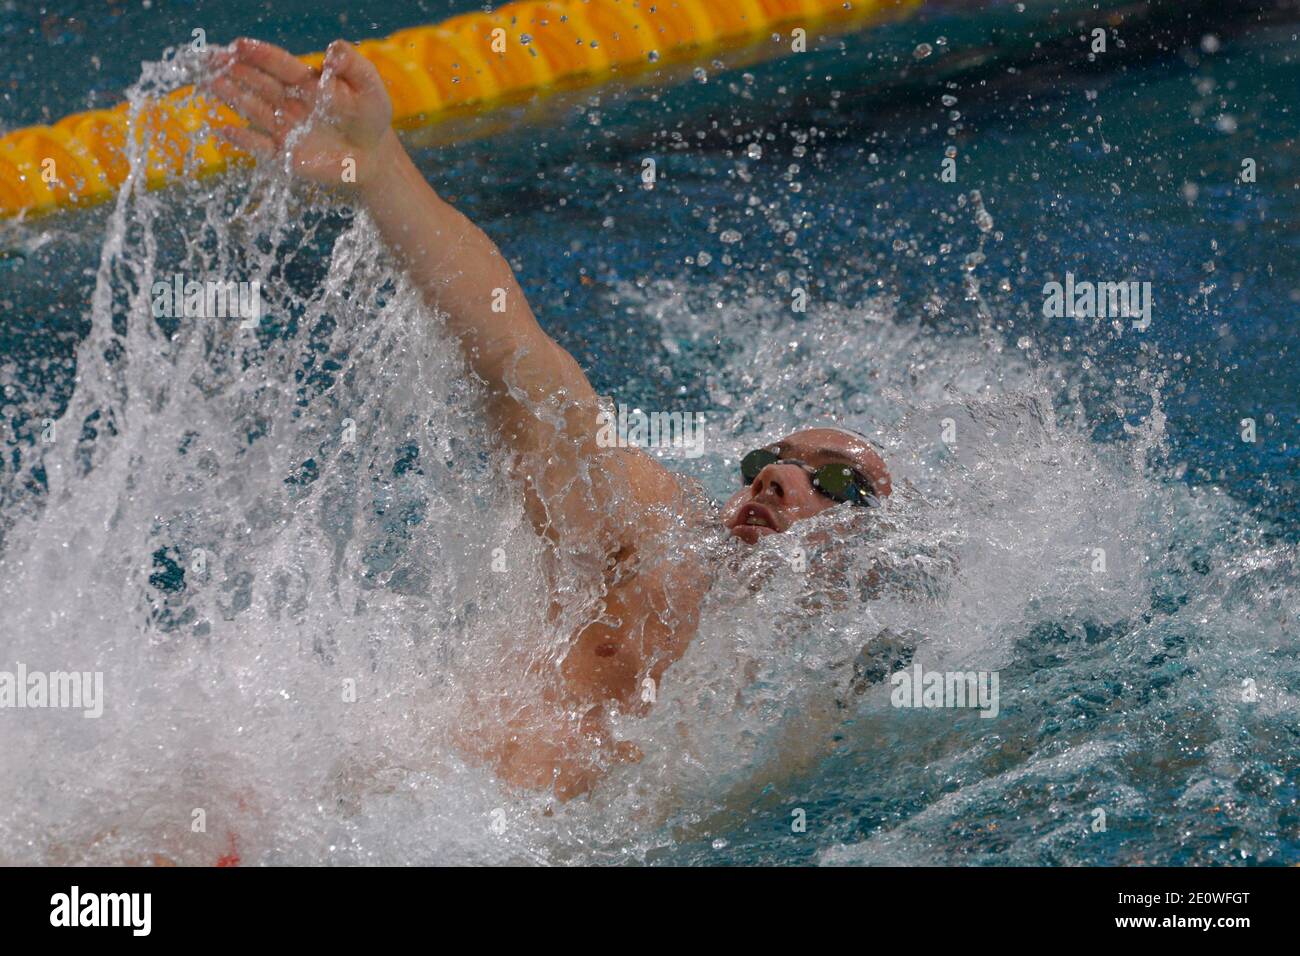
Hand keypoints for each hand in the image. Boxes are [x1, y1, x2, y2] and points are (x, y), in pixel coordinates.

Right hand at [205, 38, 395, 189]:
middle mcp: (288, 100)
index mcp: (305, 81)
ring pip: (253, 109)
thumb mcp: (369, 86)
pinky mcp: (284, 153)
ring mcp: (284, 126)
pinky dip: (242, 139)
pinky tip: (223, 129)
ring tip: (213, 84)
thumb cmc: (370, 115)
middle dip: (236, 70)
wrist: (374, 155)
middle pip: (258, 83)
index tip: (239, 45)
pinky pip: (259, 146)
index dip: (259, 54)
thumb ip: (353, 66)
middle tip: (213, 59)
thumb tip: (333, 51)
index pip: (278, 64)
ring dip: (233, 97)